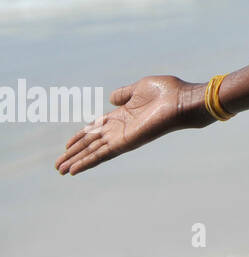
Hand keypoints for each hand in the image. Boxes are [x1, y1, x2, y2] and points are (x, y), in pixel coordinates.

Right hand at [55, 75, 200, 175]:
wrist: (183, 100)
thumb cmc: (168, 92)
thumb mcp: (140, 87)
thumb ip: (125, 93)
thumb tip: (111, 98)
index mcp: (122, 115)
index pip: (96, 129)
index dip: (81, 136)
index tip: (67, 145)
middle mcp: (120, 128)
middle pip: (92, 144)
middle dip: (74, 153)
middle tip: (58, 165)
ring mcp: (122, 137)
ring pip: (93, 152)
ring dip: (76, 161)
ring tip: (61, 170)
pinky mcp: (126, 142)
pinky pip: (102, 154)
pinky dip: (87, 162)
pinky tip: (74, 170)